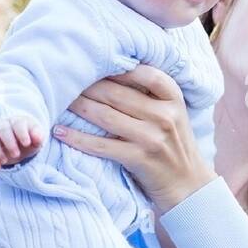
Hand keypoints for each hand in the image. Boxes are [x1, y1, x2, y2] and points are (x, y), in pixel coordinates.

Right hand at [0, 116, 44, 168]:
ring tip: (4, 161)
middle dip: (9, 143)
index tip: (27, 144)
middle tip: (16, 155)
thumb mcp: (36, 138)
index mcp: (18, 122)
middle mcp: (3, 126)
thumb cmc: (29, 138)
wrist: (20, 141)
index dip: (22, 133)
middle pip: (3, 130)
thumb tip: (38, 138)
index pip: (18, 124)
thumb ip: (38, 136)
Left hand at [57, 65, 216, 213]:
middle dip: (88, 86)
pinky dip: (78, 138)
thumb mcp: (174, 115)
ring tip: (60, 100)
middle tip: (65, 79)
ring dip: (79, 107)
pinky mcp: (139, 159)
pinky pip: (101, 145)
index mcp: (174, 100)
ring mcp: (152, 138)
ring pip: (106, 116)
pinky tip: (60, 131)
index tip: (96, 62)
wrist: (188, 185)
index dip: (119, 68)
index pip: (147, 74)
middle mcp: (165, 116)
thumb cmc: (174, 145)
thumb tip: (113, 71)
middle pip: (118, 93)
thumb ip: (152, 96)